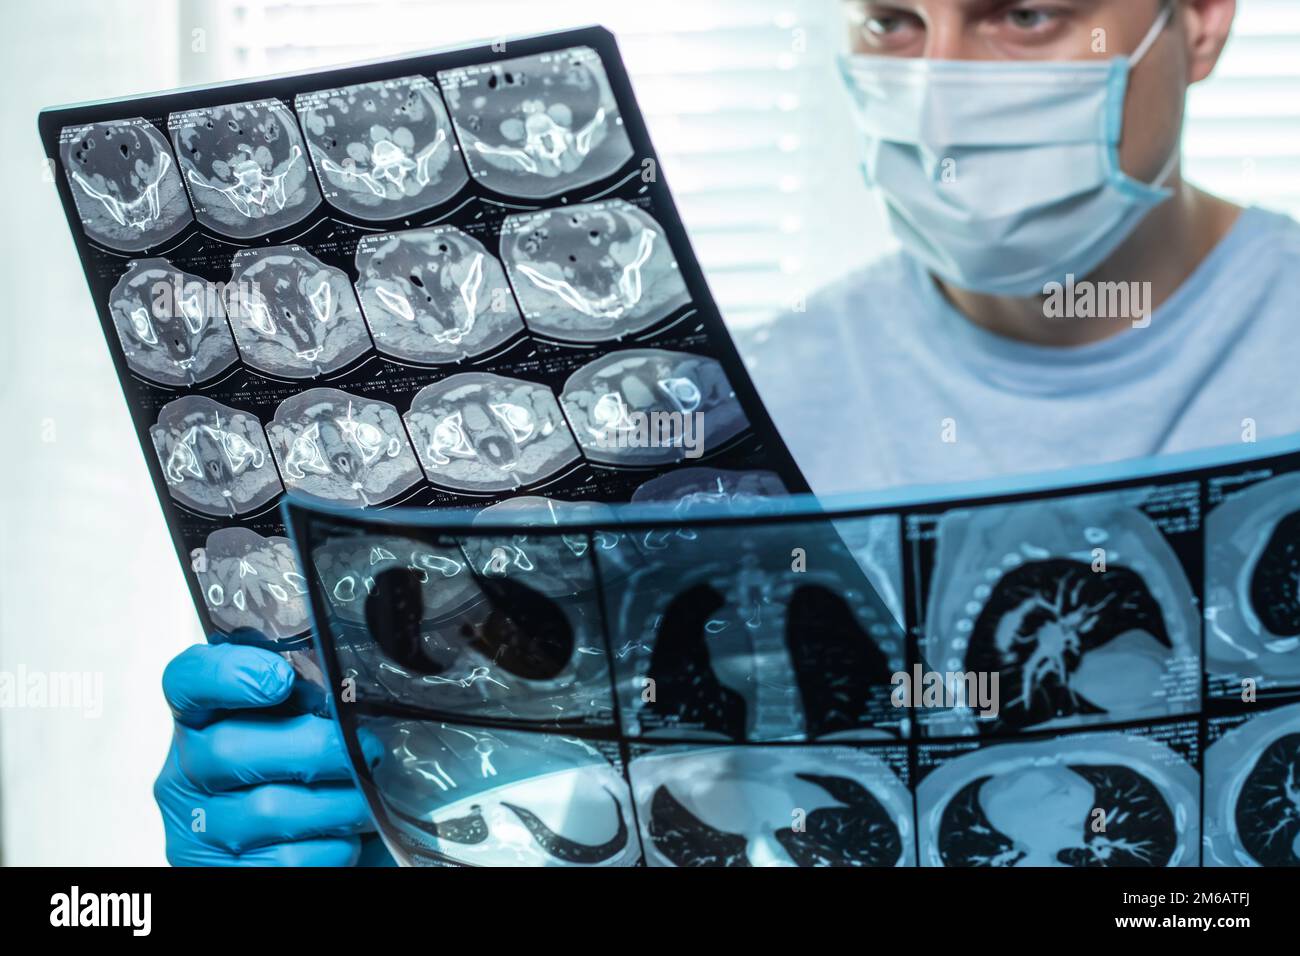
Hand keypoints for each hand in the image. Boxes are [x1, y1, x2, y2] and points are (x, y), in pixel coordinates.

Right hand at [154, 642, 383, 865]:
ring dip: (337, 803)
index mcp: (200, 721)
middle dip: (315, 747)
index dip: (224, 674)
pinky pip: (286, 860)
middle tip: (368, 749)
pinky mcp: (221, 875)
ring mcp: (198, 831)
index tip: (278, 678)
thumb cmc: (303, 776)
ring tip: (366, 798)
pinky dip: (332, 848)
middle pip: (228, 748)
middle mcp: (186, 774)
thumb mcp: (297, 725)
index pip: (185, 681)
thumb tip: (347, 690)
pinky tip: (345, 839)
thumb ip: (305, 699)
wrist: (299, 848)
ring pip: (267, 809)